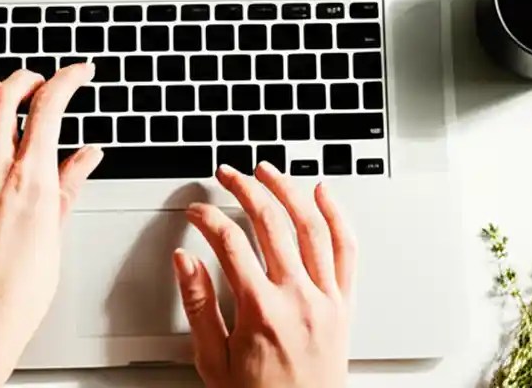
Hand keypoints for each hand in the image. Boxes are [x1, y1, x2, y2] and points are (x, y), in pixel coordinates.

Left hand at [0, 64, 102, 387]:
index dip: (66, 79)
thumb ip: (70, 182)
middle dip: (26, 77)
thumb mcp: (57, 227)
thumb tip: (86, 156)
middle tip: (42, 79)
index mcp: (30, 179)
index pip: (48, 107)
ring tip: (9, 89)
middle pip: (5, 96)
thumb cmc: (22, 284)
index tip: (78, 73)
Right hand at [174, 163, 356, 387]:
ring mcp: (326, 299)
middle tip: (228, 174)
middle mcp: (298, 299)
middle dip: (245, 189)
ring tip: (268, 170)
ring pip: (311, 226)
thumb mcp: (213, 361)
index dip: (207, 217)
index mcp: (262, 312)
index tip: (195, 211)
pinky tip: (322, 193)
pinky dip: (336, 215)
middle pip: (271, 222)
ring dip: (288, 190)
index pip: (229, 243)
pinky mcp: (344, 304)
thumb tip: (185, 262)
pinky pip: (346, 249)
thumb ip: (198, 306)